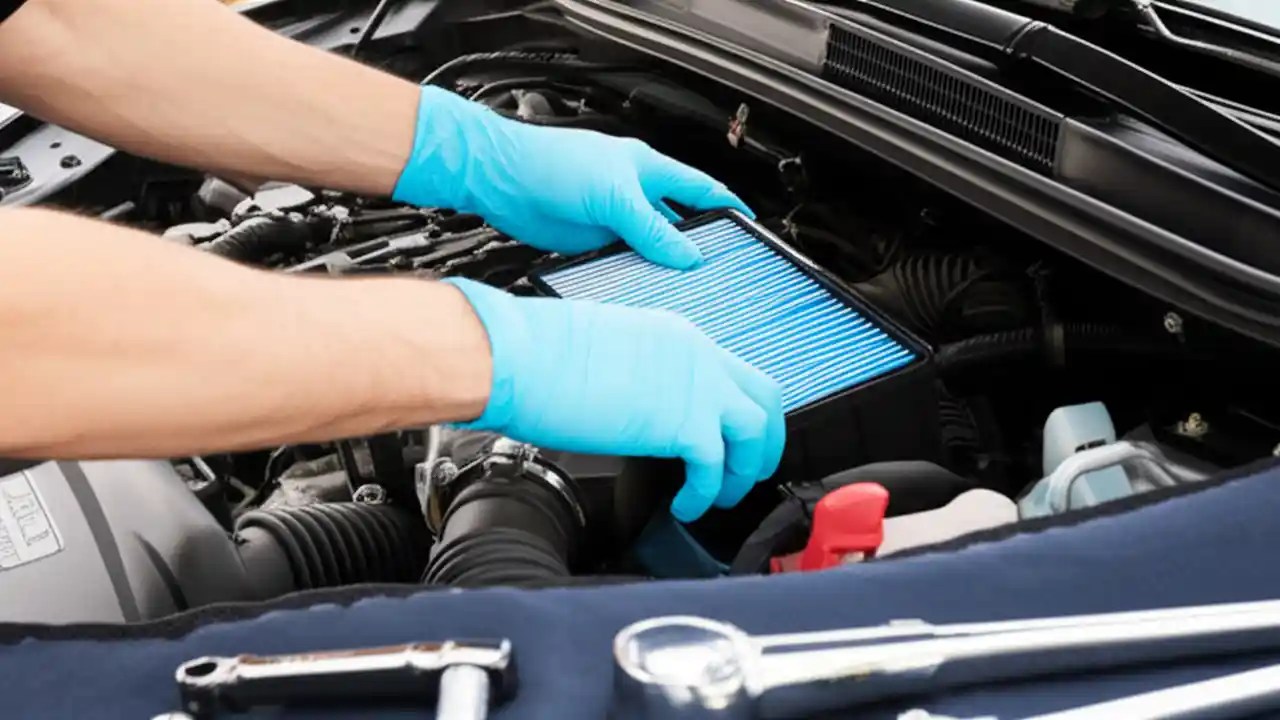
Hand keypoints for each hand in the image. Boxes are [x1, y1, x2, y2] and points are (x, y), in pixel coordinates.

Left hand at [394, 86, 751, 268]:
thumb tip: (688, 256)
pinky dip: (631, 278)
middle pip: (676, 225)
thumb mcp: (614, 195)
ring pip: (649, 249)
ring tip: (683, 292)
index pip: (700, 189)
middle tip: (719, 273)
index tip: (749, 225)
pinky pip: (620, 264)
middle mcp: (633, 194)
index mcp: (648, 170)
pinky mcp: (589, 242)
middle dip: (697, 247)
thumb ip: (651, 228)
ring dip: (661, 268)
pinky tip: (640, 293)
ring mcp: (612, 219)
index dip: (728, 206)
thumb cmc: (552, 163)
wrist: (500, 176)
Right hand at [445, 278, 784, 521]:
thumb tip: (642, 408)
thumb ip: (640, 377)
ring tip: (720, 497)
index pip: (728, 372)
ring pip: (756, 432)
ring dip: (744, 471)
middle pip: (764, 396)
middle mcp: (697, 355)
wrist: (520, 356)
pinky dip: (706, 494)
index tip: (724, 435)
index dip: (733, 409)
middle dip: (763, 439)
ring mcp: (696, 387)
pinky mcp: (683, 423)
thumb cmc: (539, 353)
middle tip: (747, 469)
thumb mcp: (607, 353)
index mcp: (676, 336)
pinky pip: (715, 469)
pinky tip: (686, 506)